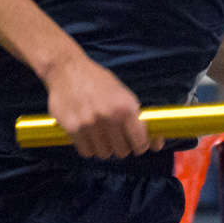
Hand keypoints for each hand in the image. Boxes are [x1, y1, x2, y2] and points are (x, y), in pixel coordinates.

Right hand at [44, 57, 160, 158]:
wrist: (66, 68)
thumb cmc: (97, 80)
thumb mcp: (122, 93)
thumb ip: (137, 118)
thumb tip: (157, 144)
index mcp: (125, 106)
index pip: (140, 142)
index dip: (140, 145)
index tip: (136, 144)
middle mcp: (109, 116)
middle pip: (122, 152)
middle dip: (121, 146)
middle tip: (115, 136)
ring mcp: (89, 123)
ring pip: (103, 154)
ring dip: (103, 147)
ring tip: (99, 134)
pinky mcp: (72, 128)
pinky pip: (86, 151)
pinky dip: (88, 147)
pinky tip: (86, 134)